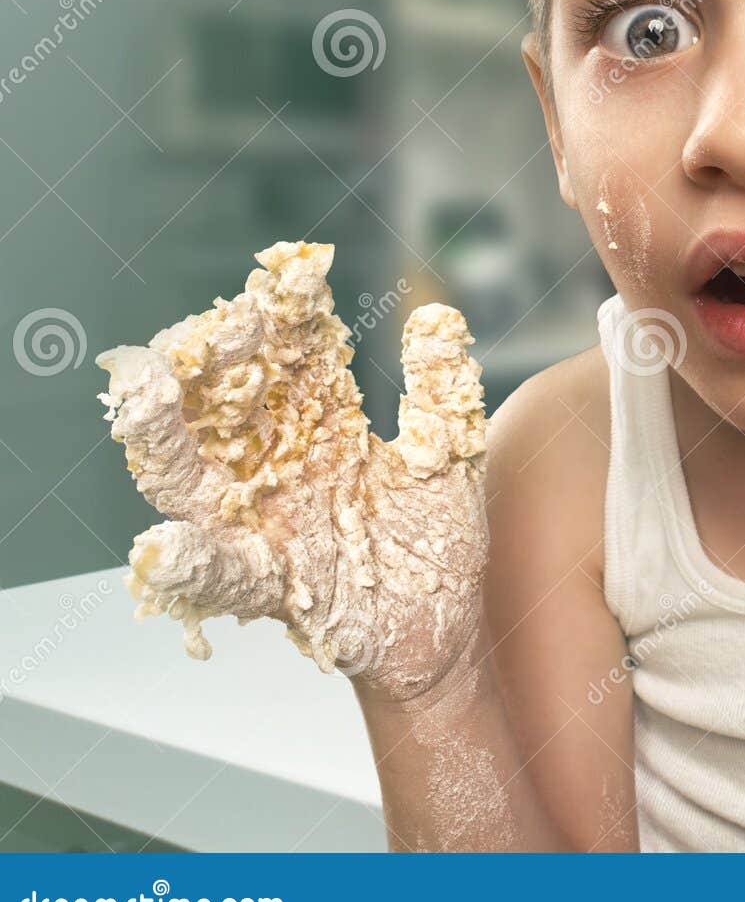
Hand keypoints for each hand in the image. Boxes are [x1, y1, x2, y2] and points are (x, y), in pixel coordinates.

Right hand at [96, 241, 488, 704]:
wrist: (443, 631)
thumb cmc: (433, 544)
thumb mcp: (445, 458)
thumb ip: (437, 390)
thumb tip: (438, 313)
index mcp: (321, 427)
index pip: (293, 356)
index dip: (289, 315)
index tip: (294, 271)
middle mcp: (275, 469)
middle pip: (224, 403)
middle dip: (215, 358)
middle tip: (223, 323)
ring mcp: (262, 527)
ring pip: (192, 476)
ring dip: (160, 435)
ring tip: (141, 391)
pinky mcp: (268, 587)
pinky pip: (219, 574)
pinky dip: (187, 565)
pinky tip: (163, 547)